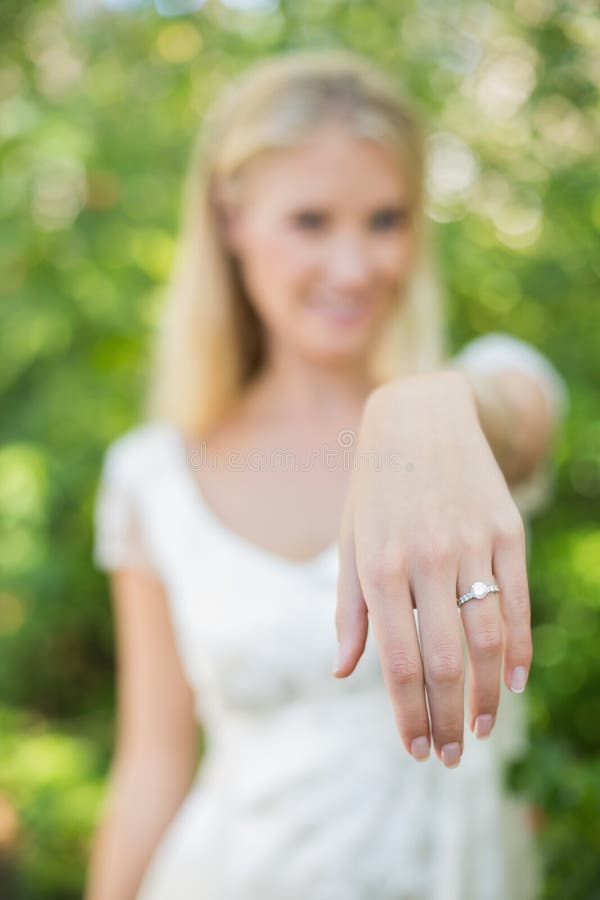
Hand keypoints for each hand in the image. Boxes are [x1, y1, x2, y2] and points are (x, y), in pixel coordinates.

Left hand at [334, 370, 532, 767]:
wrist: (420, 418)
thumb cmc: (374, 489)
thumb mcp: (349, 541)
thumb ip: (348, 608)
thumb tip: (345, 671)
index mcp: (380, 565)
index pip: (398, 660)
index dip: (407, 713)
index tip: (413, 749)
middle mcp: (426, 558)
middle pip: (446, 661)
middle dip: (448, 719)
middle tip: (448, 757)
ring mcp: (471, 544)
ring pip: (487, 639)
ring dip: (487, 695)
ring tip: (480, 731)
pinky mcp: (505, 532)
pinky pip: (517, 601)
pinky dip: (519, 648)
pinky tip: (513, 682)